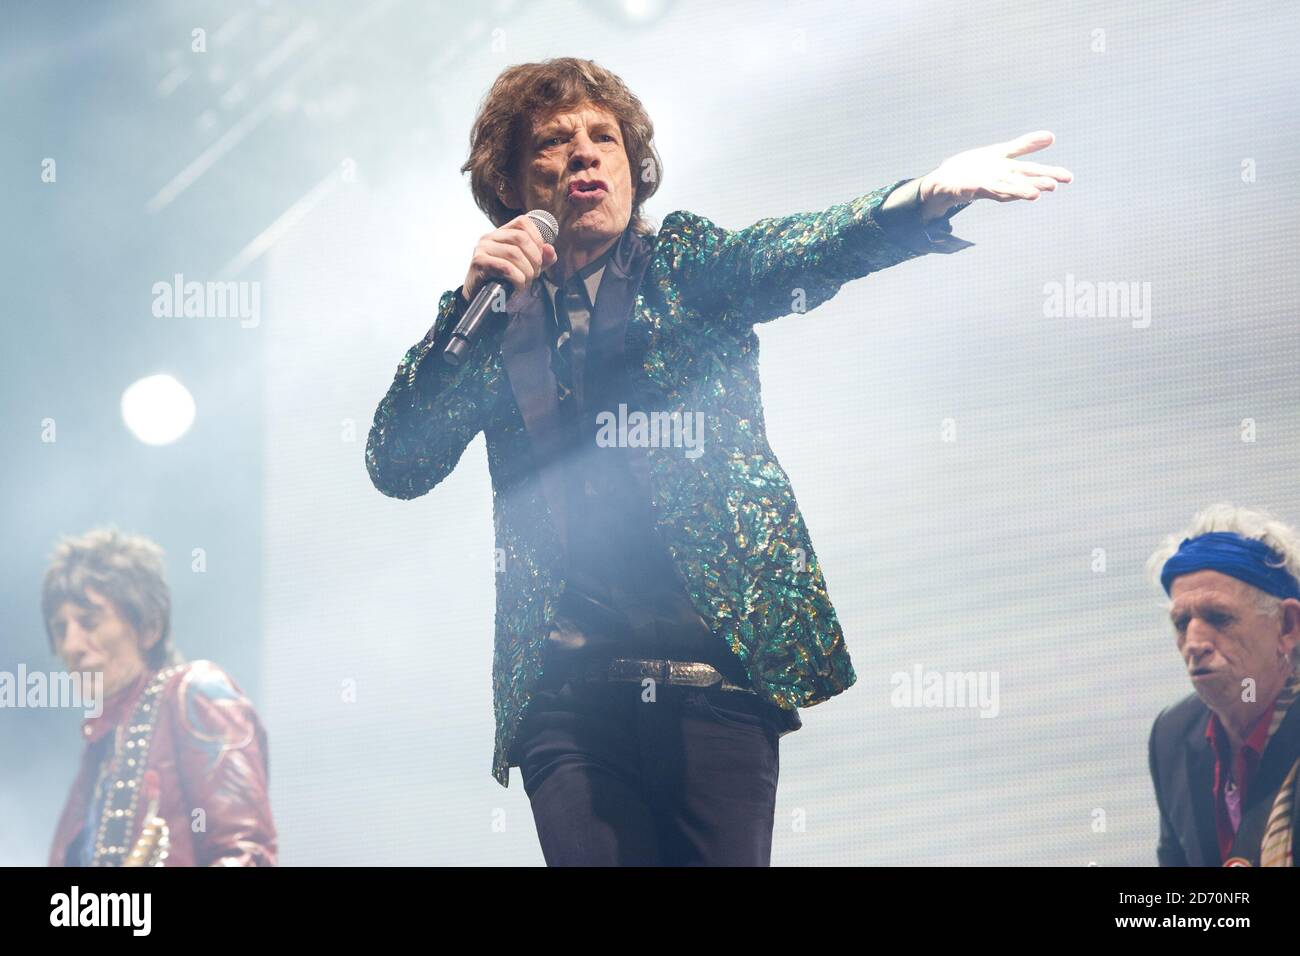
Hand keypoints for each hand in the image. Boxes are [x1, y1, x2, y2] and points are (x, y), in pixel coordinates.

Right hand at [462, 213, 557, 303]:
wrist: (480, 297)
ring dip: (527, 271)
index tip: (541, 257)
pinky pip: (505, 267)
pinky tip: (518, 286)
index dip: (537, 237)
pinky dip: (517, 278)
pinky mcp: (478, 262)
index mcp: (501, 233)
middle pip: (520, 237)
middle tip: (535, 274)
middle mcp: (490, 236)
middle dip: (535, 258)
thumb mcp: (527, 267)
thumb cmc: (503, 280)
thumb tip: (550, 249)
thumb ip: (541, 259)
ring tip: (526, 281)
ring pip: (514, 253)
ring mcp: (482, 248)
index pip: (523, 222)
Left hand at [916, 130, 1072, 222]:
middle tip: (1054, 186)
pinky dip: (993, 189)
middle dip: (1038, 183)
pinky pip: (985, 189)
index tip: (1069, 178)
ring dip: (1020, 191)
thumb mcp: (1002, 152)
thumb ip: (1026, 145)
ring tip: (1036, 195)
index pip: (1034, 171)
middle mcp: (1002, 179)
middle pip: (1023, 181)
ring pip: (1008, 188)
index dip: (1051, 174)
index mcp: (1010, 170)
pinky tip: (1000, 189)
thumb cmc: (976, 167)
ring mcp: (988, 184)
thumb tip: (1052, 136)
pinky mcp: (973, 187)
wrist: (948, 179)